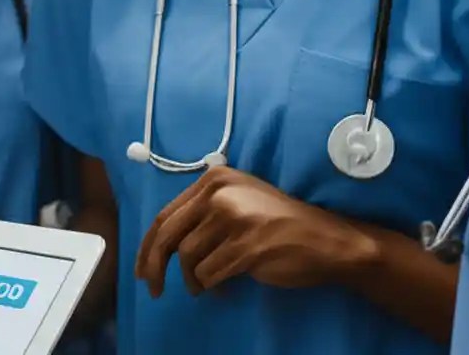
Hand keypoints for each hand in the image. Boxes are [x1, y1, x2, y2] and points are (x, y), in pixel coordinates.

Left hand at [134, 166, 376, 296]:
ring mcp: (234, 218)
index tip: (141, 267)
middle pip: (169, 235)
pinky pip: (210, 273)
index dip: (148, 245)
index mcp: (213, 180)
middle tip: (152, 288)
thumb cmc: (278, 224)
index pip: (166, 215)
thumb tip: (160, 245)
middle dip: (154, 266)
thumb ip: (201, 212)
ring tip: (205, 287)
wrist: (326, 239)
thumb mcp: (237, 202)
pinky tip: (224, 288)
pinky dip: (212, 285)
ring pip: (189, 258)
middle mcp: (220, 194)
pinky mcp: (246, 245)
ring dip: (193, 280)